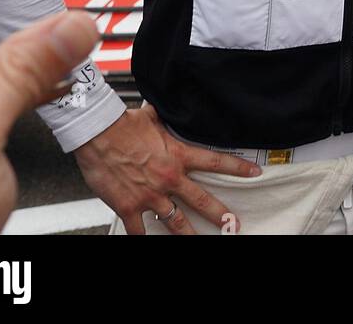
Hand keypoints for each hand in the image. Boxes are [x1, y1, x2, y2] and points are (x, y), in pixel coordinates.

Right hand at [73, 102, 260, 234]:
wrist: (97, 134)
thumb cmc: (123, 124)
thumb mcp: (153, 118)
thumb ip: (166, 121)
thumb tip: (170, 110)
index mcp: (178, 156)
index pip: (216, 162)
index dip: (238, 168)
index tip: (254, 173)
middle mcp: (168, 178)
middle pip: (202, 200)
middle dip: (220, 214)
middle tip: (234, 224)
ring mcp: (150, 196)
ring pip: (175, 221)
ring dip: (188, 235)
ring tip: (198, 241)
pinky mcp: (129, 207)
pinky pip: (139, 231)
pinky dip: (143, 238)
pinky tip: (148, 241)